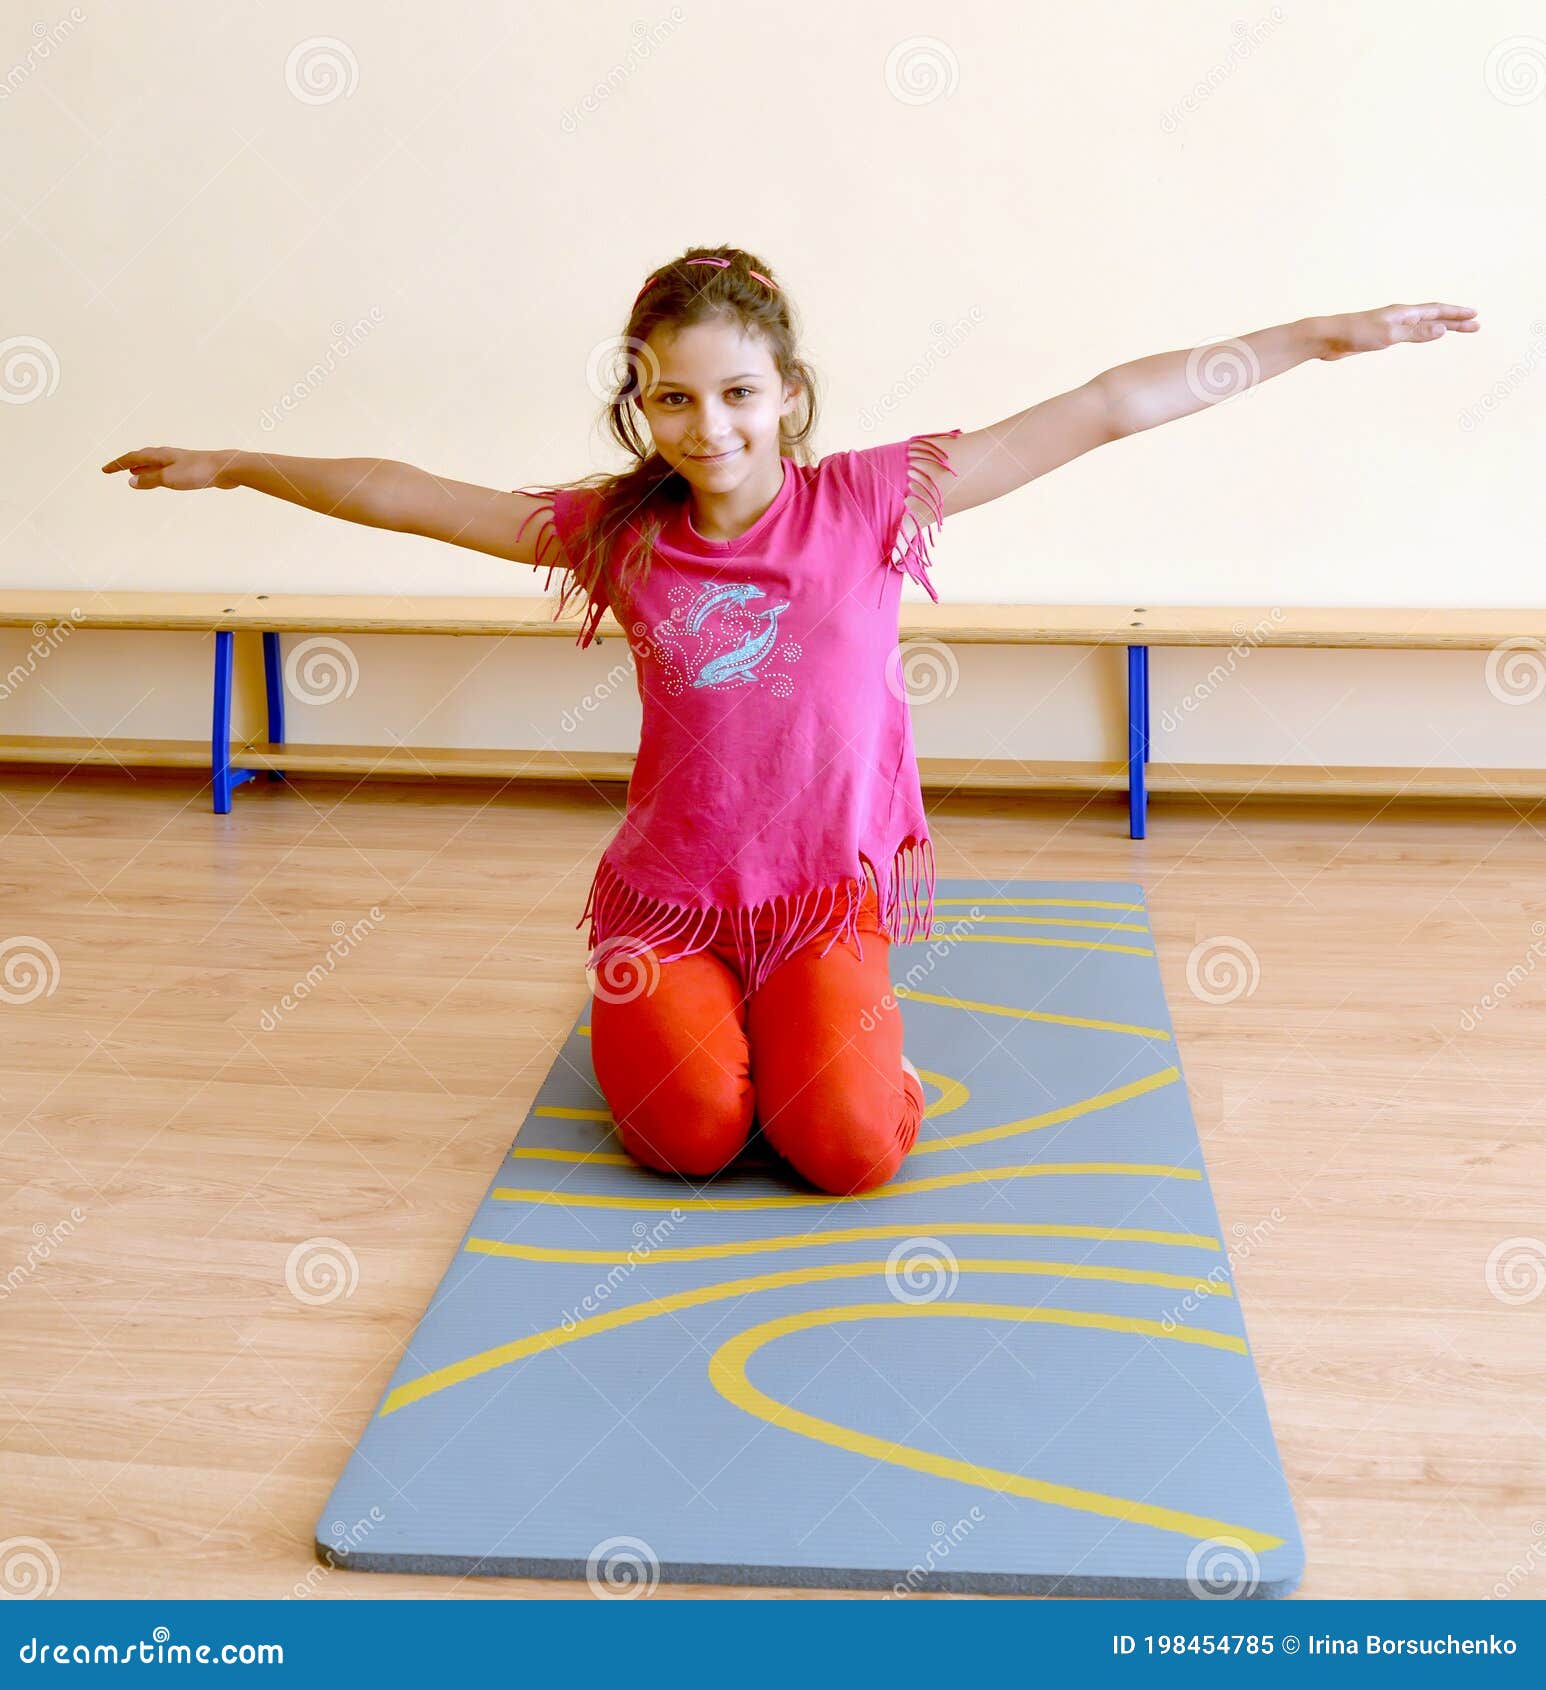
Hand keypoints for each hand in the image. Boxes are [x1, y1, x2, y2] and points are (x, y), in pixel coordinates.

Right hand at [99, 446, 238, 489]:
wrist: (227, 468)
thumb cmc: (199, 472)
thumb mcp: (170, 478)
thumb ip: (150, 480)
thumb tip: (130, 481)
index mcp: (160, 455)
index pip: (132, 458)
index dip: (117, 464)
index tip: (104, 470)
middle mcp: (168, 455)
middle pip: (142, 458)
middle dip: (127, 464)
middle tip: (115, 470)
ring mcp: (179, 461)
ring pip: (154, 463)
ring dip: (141, 468)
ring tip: (133, 473)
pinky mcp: (190, 469)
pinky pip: (166, 470)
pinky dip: (156, 473)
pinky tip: (162, 479)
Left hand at [1317, 303, 1478, 360]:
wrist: (1327, 338)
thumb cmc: (1355, 333)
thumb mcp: (1389, 335)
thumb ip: (1415, 333)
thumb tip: (1442, 329)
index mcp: (1404, 312)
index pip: (1437, 311)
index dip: (1456, 314)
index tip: (1475, 316)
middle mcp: (1400, 316)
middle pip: (1434, 317)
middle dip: (1455, 322)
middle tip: (1476, 326)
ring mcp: (1391, 325)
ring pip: (1422, 325)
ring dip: (1441, 328)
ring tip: (1456, 331)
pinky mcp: (1381, 336)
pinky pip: (1409, 334)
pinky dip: (1423, 335)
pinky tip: (1425, 337)